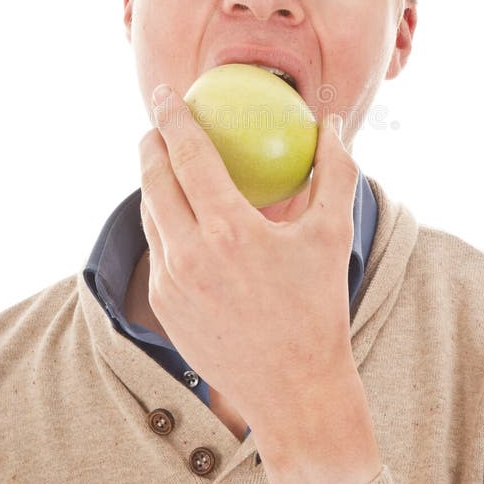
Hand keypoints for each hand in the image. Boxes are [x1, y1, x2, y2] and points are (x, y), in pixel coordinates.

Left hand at [138, 83, 358, 430]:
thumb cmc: (319, 307)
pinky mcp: (164, 306)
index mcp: (229, 230)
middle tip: (158, 123)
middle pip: (153, 180)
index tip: (167, 93)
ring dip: (152, 182)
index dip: (174, 118)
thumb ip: (334, 170)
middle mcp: (189, 254)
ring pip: (150, 215)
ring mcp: (170, 283)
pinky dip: (163, 222)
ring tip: (165, 164)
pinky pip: (158, 249)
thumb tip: (333, 124)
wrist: (293, 390)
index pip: (189, 155)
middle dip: (150, 144)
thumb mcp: (333, 233)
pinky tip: (179, 216)